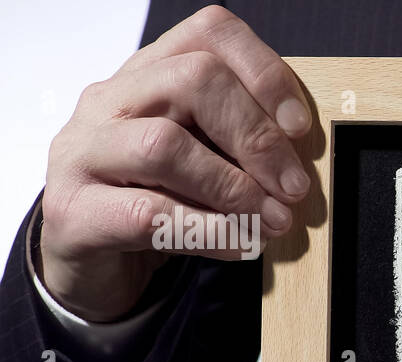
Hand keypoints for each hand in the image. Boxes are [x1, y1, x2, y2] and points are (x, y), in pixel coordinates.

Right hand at [38, 5, 310, 320]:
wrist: (91, 263)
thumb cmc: (155, 200)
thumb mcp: (204, 159)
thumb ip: (242, 144)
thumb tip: (304, 158)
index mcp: (148, 75)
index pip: (210, 35)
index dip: (265, 73)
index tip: (300, 127)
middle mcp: (110, 101)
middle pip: (192, 80)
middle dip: (256, 136)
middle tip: (293, 188)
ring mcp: (83, 153)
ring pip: (164, 145)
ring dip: (234, 188)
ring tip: (273, 220)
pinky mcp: (74, 212)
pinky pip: (148, 214)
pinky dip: (209, 231)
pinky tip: (241, 245)